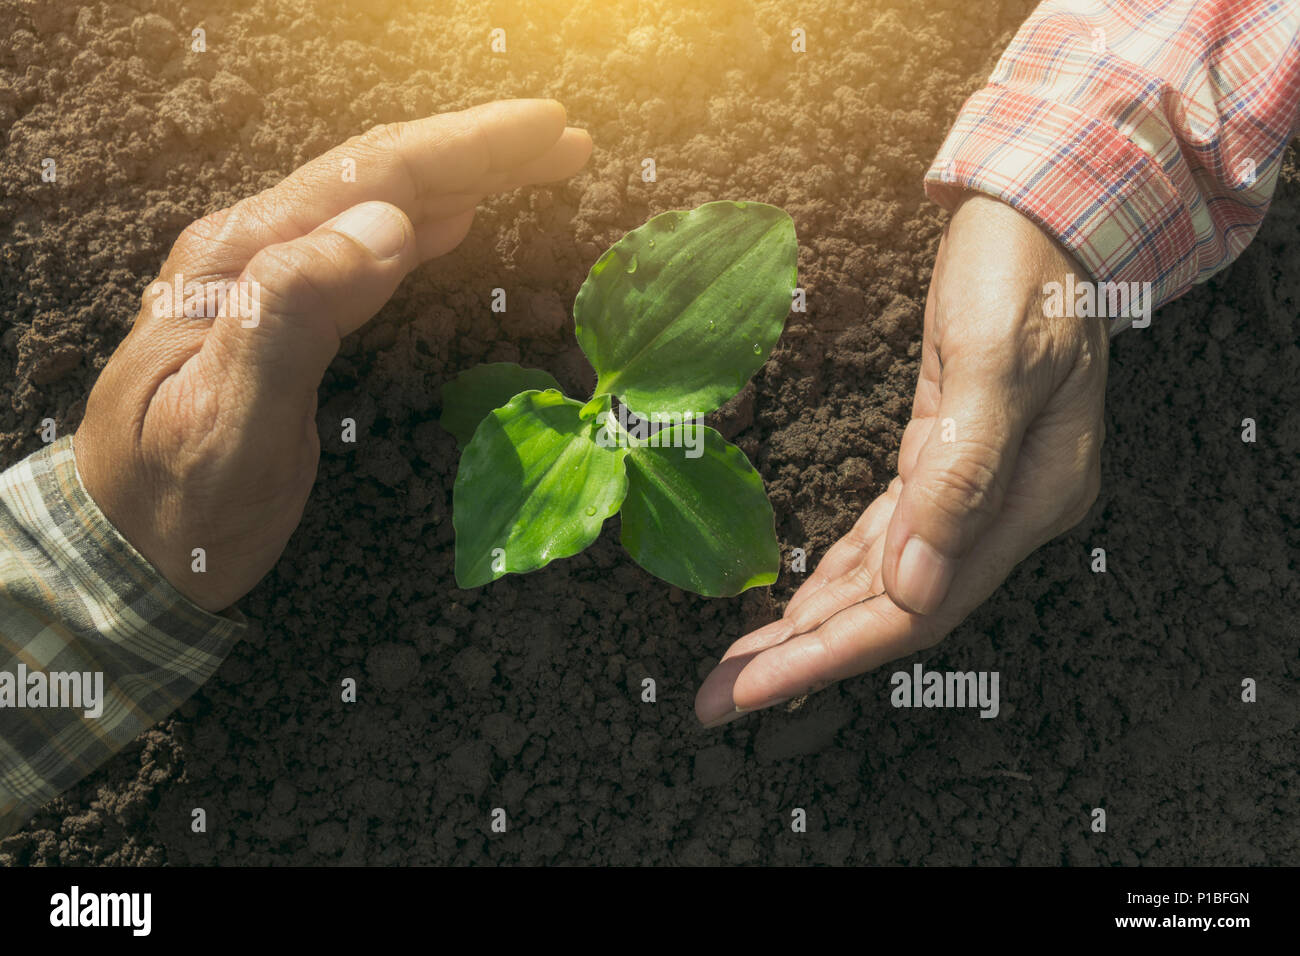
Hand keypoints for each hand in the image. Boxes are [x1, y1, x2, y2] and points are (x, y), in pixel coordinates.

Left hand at [74, 99, 591, 611]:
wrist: (125, 550)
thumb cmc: (180, 501)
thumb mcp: (229, 425)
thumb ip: (293, 318)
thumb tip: (386, 225)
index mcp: (242, 262)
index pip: (372, 179)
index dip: (466, 147)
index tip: (548, 130)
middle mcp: (250, 251)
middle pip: (380, 176)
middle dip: (478, 150)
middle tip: (565, 140)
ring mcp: (262, 279)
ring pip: (377, 204)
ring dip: (461, 178)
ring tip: (534, 164)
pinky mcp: (279, 314)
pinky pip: (363, 246)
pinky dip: (425, 222)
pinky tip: (456, 218)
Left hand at [696, 192, 1108, 725]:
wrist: (1043, 215)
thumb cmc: (1022, 274)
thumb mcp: (992, 364)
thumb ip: (959, 478)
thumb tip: (914, 590)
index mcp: (1026, 501)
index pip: (918, 611)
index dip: (831, 656)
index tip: (750, 689)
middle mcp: (1005, 512)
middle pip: (897, 611)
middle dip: (806, 656)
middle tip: (720, 694)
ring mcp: (979, 489)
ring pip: (888, 581)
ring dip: (816, 623)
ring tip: (745, 660)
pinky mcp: (947, 458)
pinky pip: (890, 538)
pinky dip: (842, 572)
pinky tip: (802, 600)